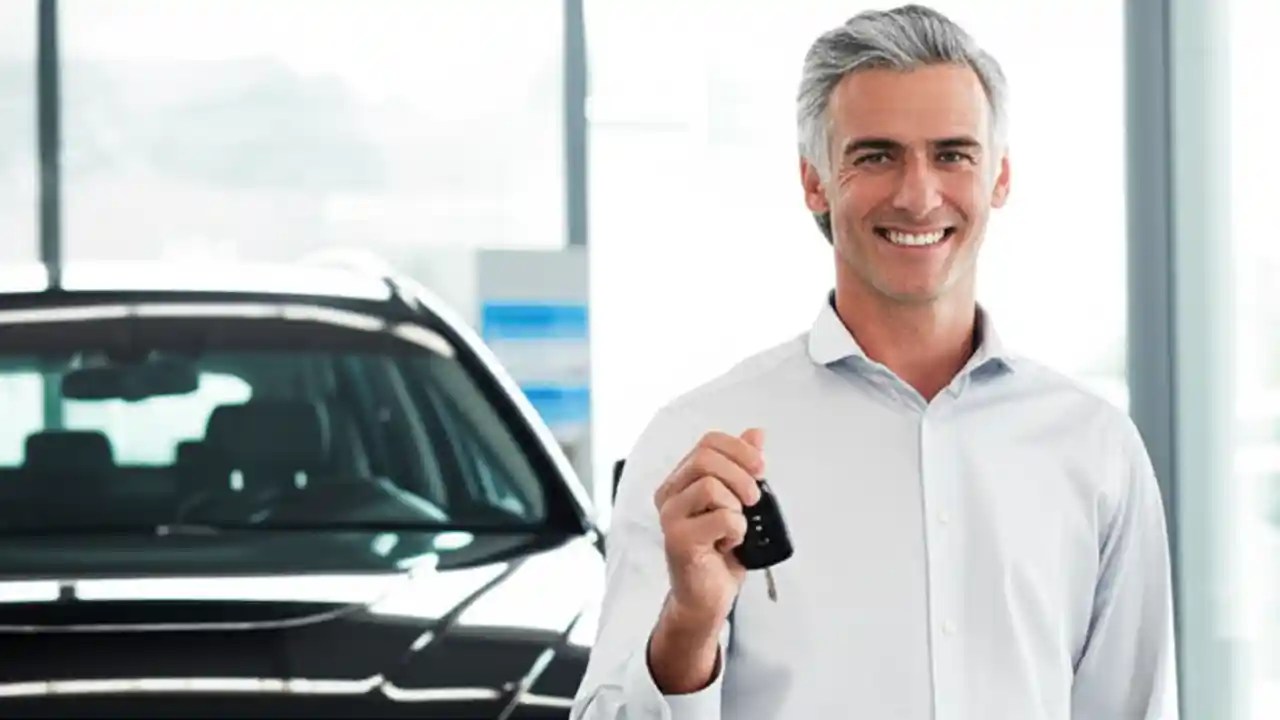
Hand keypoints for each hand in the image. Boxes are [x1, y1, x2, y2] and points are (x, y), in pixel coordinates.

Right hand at [653, 427, 764, 628]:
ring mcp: (669, 517)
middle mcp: (669, 494)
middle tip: (754, 500)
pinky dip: (736, 530)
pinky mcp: (677, 540)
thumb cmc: (721, 550)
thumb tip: (756, 433)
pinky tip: (730, 544)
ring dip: (736, 507)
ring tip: (735, 527)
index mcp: (681, 480)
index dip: (739, 449)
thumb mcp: (738, 502)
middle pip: (705, 458)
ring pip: (709, 486)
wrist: (709, 596)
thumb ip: (742, 467)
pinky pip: (719, 518)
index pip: (708, 442)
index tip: (761, 469)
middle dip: (741, 476)